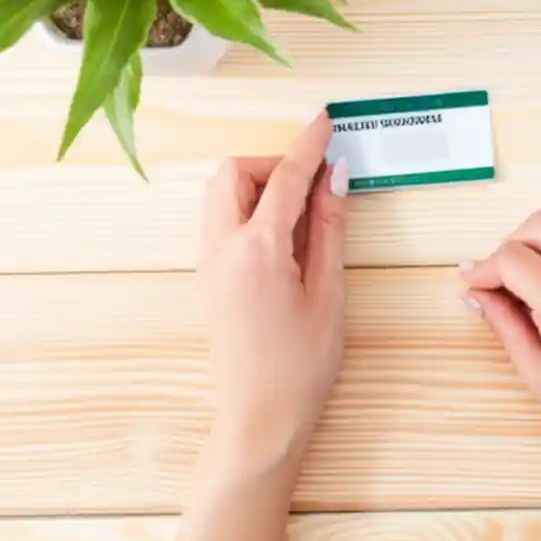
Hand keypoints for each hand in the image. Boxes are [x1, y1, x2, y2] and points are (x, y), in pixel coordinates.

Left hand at [198, 113, 349, 470]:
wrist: (258, 420)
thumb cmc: (301, 367)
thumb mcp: (329, 294)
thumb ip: (328, 229)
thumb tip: (334, 180)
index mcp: (257, 249)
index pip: (285, 176)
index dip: (308, 144)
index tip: (324, 120)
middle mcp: (222, 248)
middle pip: (235, 173)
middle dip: (274, 164)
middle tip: (314, 183)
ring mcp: (208, 263)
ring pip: (220, 195)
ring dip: (258, 186)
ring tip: (301, 212)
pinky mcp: (207, 279)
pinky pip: (220, 222)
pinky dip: (248, 211)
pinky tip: (282, 238)